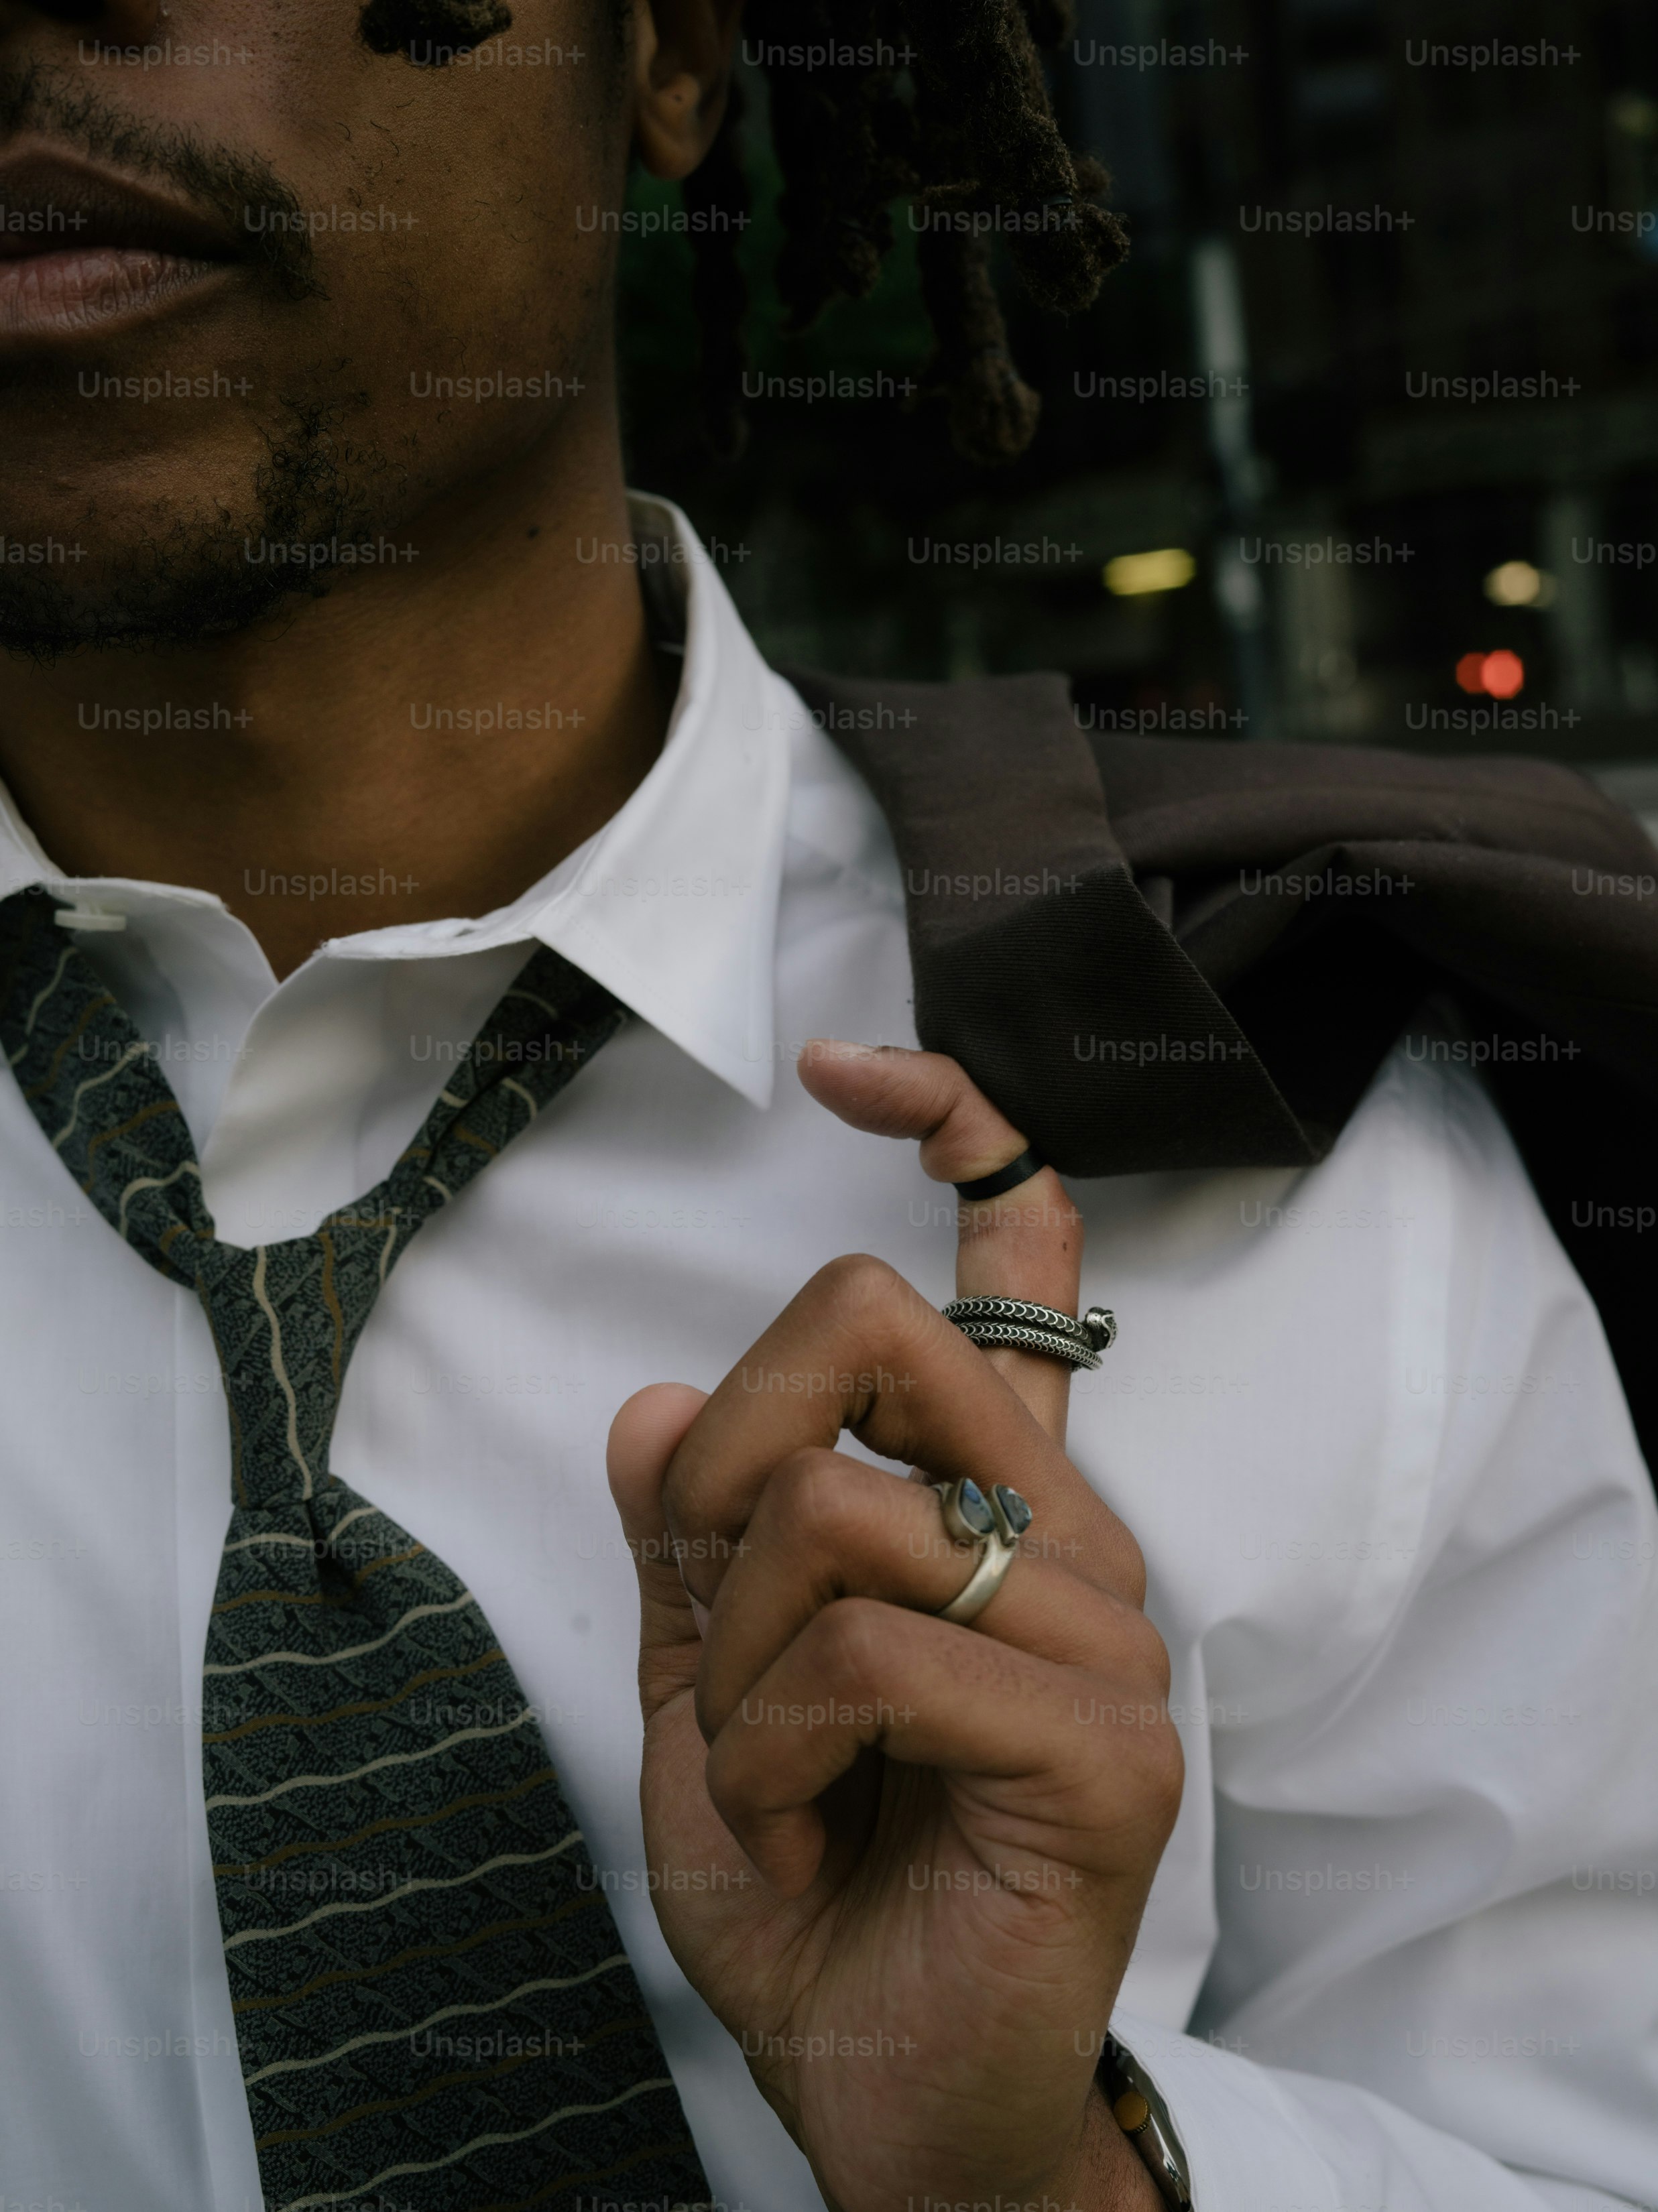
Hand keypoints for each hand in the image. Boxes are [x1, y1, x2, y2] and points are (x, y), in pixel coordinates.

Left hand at [606, 1044, 1179, 2211]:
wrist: (890, 2096)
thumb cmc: (811, 1887)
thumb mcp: (702, 1694)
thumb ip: (687, 1551)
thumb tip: (649, 1404)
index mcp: (993, 1499)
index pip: (1020, 1263)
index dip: (957, 1130)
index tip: (852, 1066)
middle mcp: (1071, 1533)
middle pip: (866, 1330)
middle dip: (728, 1461)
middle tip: (716, 1617)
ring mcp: (1106, 1633)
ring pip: (838, 1512)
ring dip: (728, 1667)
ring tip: (771, 1780)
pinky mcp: (1107, 1743)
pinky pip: (869, 1654)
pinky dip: (767, 1754)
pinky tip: (802, 1834)